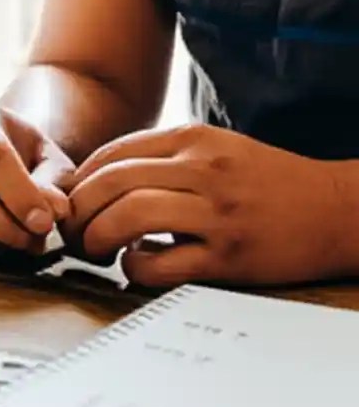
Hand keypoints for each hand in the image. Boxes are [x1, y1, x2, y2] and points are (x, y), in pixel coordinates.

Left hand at [64, 124, 358, 287]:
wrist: (339, 210)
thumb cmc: (268, 182)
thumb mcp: (217, 149)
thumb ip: (164, 157)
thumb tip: (100, 179)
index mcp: (195, 139)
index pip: (112, 154)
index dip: (80, 182)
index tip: (74, 202)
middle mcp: (202, 169)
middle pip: (110, 183)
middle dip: (78, 211)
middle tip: (73, 232)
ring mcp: (216, 213)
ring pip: (128, 216)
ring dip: (96, 237)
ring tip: (95, 249)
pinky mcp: (227, 256)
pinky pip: (160, 263)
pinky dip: (134, 267)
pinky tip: (135, 265)